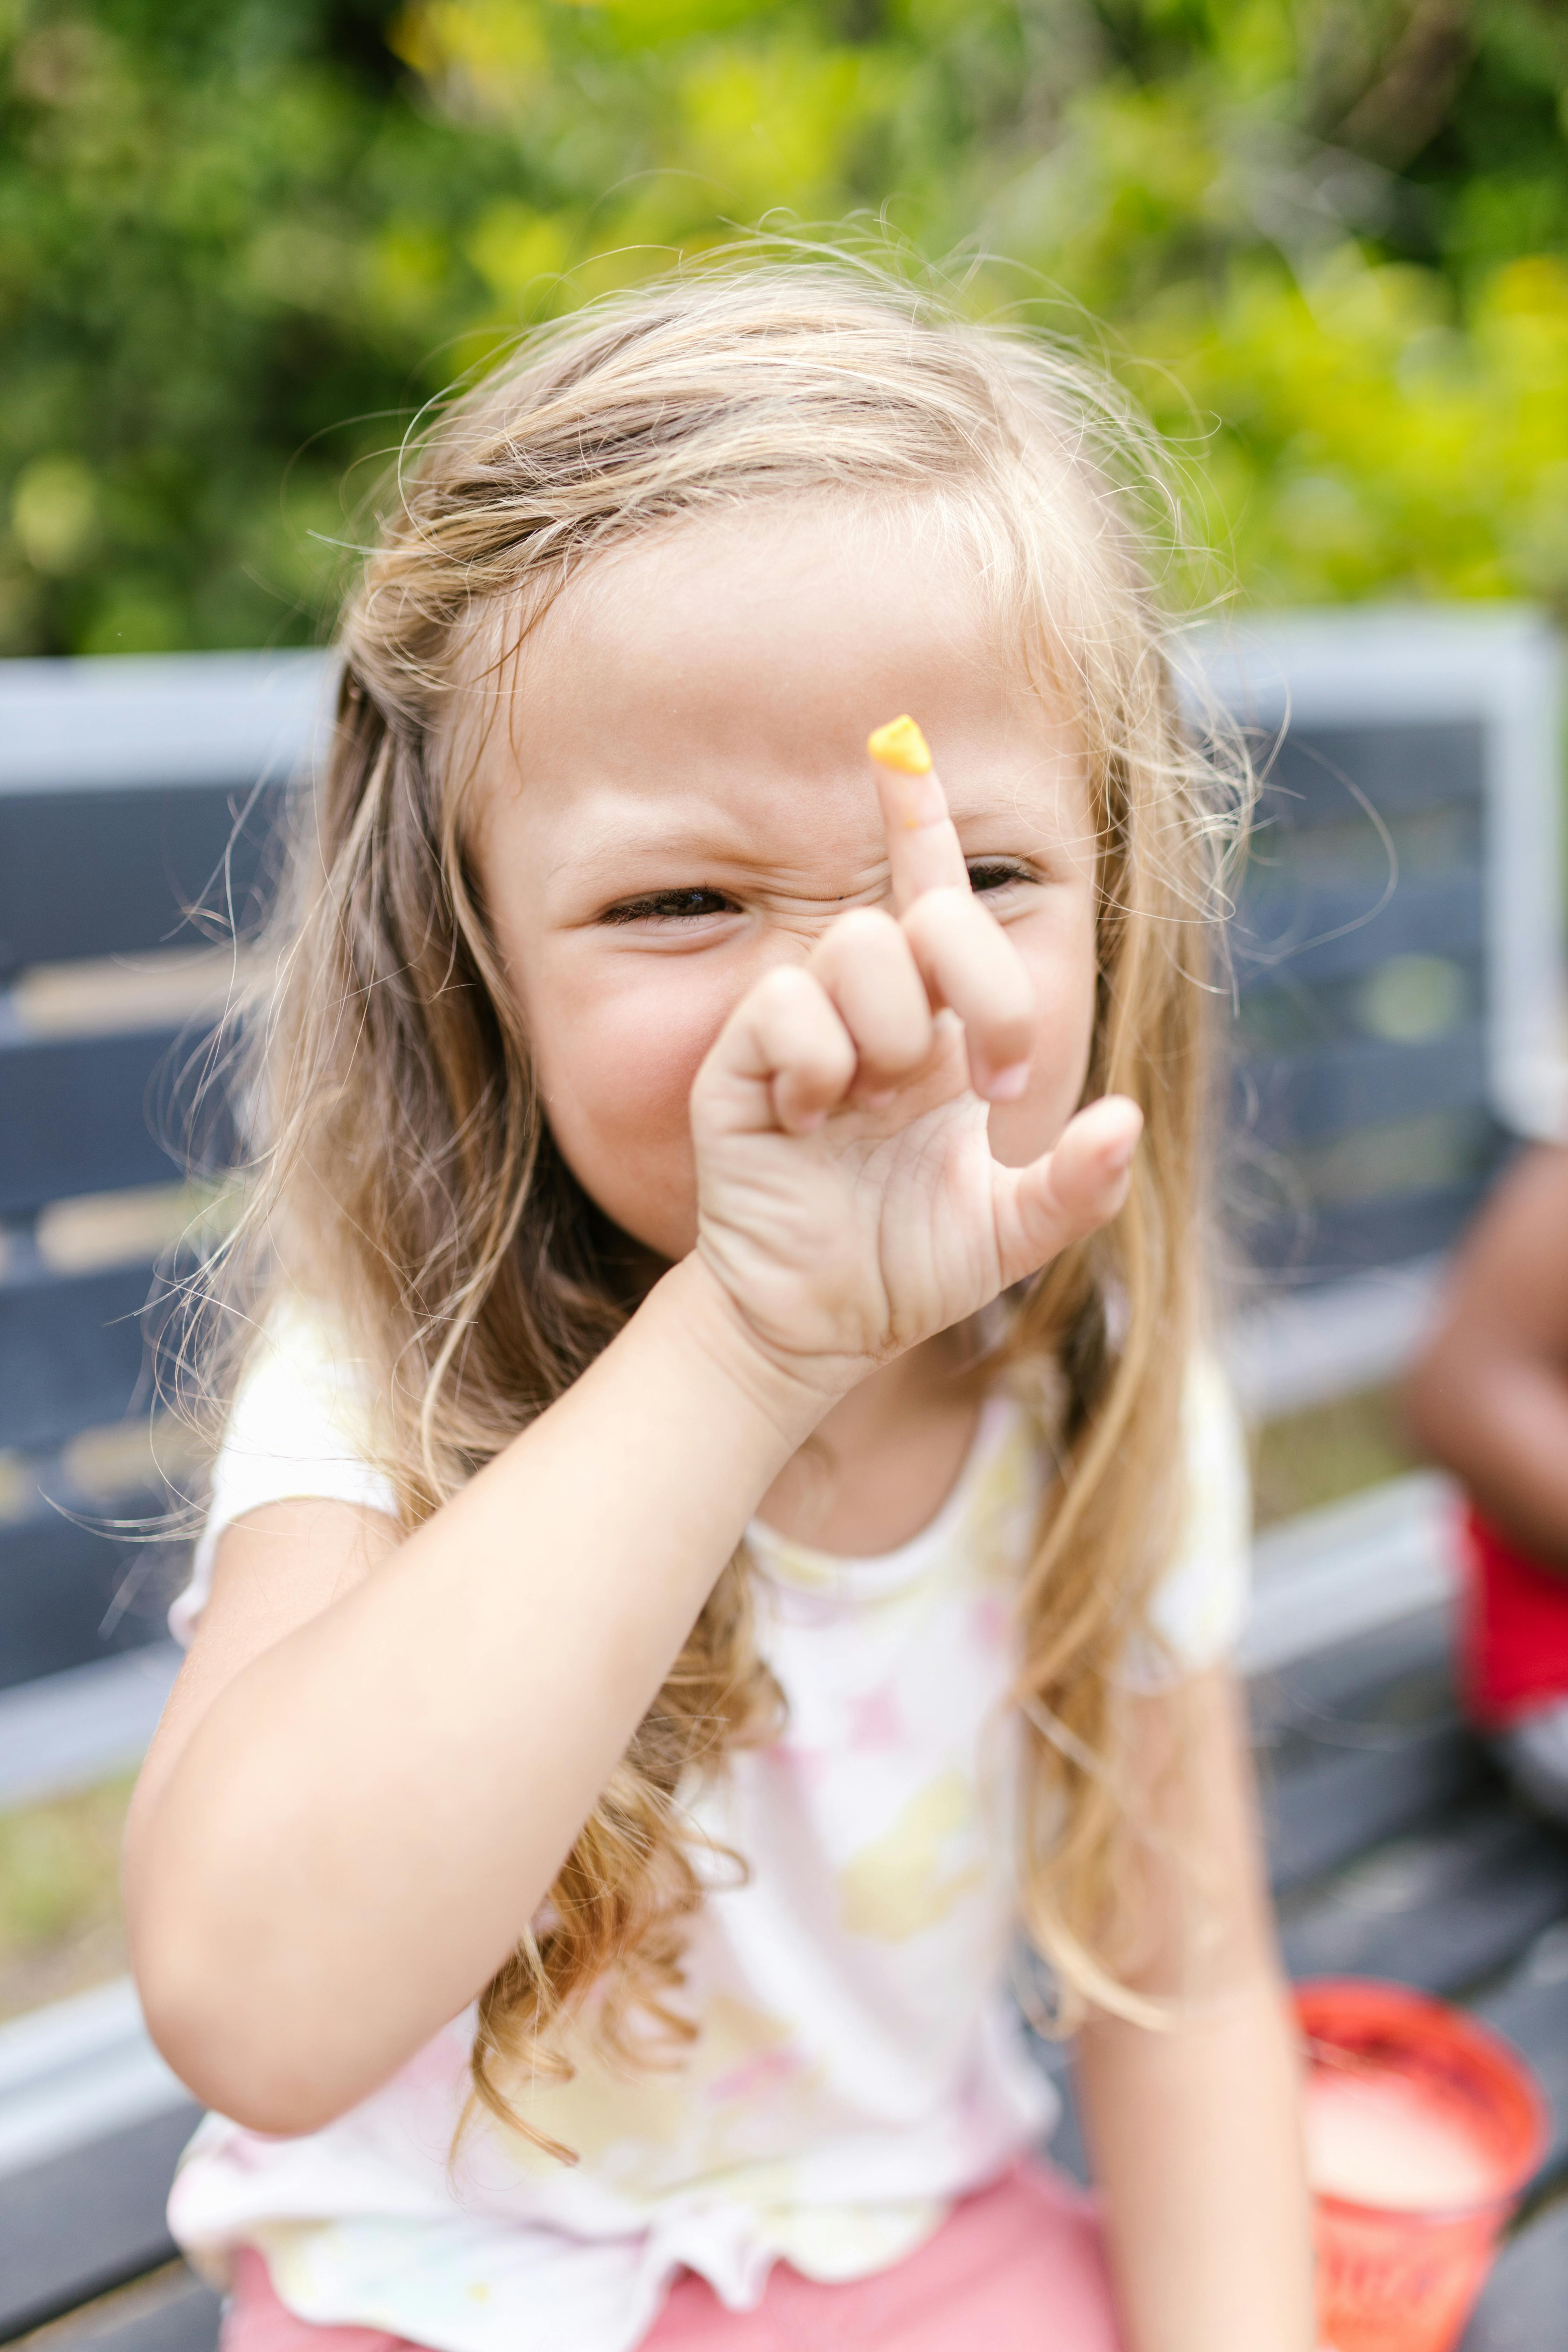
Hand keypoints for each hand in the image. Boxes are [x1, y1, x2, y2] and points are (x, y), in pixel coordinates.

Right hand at [688, 722, 1141, 1398]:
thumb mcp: (1011, 1235)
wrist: (820, 1326)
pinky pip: (786, 1009)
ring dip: (896, 1035)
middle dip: (982, 986)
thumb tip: (1127, 1123)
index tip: (900, 744)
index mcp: (932, 1029)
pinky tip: (814, 1120)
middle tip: (994, 1082)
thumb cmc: (905, 1266)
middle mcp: (868, 1014)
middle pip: (921, 919)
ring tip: (880, 1109)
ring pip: (856, 951)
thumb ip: (1076, 1186)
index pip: (924, 898)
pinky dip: (821, 1064)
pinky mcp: (741, 1066)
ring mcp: (799, 1033)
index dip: (915, 818)